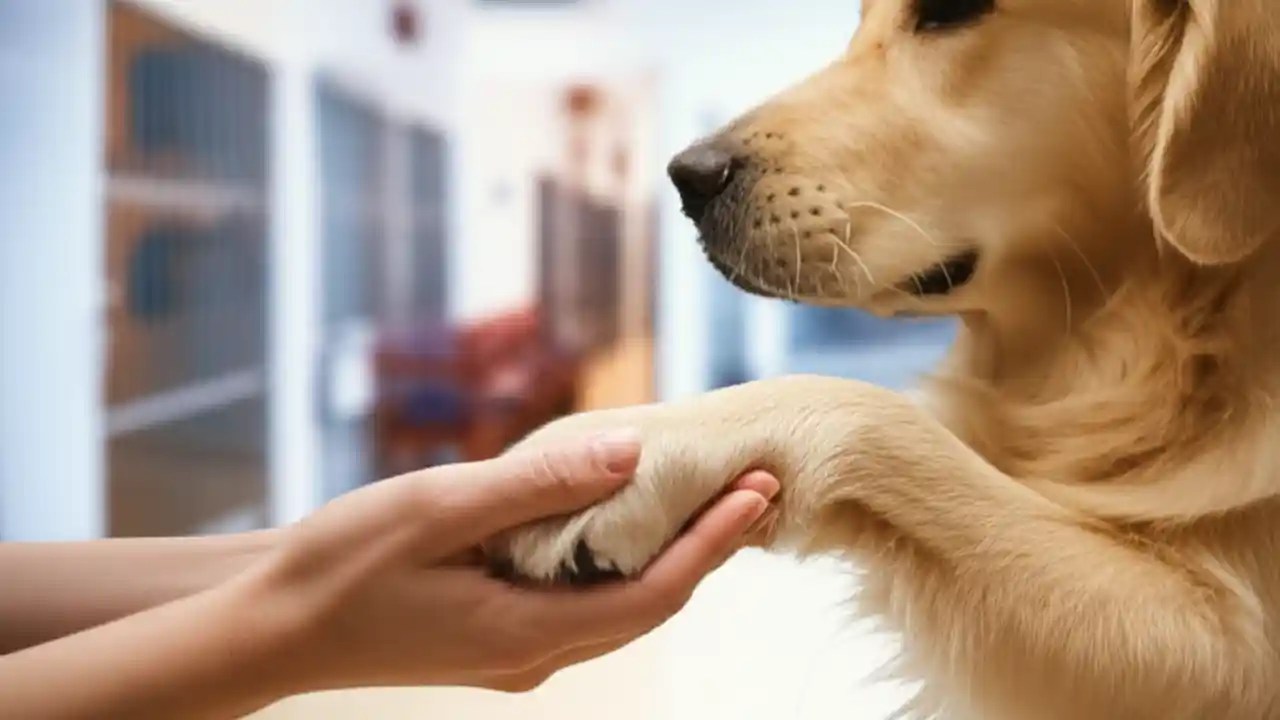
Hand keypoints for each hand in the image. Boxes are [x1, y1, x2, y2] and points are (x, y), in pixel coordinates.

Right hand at [235, 431, 778, 694]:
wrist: (271, 624)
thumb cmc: (341, 565)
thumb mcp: (437, 509)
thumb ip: (537, 486)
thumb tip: (630, 456)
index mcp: (528, 632)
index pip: (656, 594)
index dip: (714, 544)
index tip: (760, 490)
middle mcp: (536, 653)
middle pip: (650, 602)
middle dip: (710, 546)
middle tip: (756, 484)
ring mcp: (517, 648)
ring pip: (620, 602)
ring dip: (671, 551)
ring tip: (711, 496)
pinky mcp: (498, 632)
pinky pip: (582, 597)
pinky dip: (620, 556)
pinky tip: (625, 514)